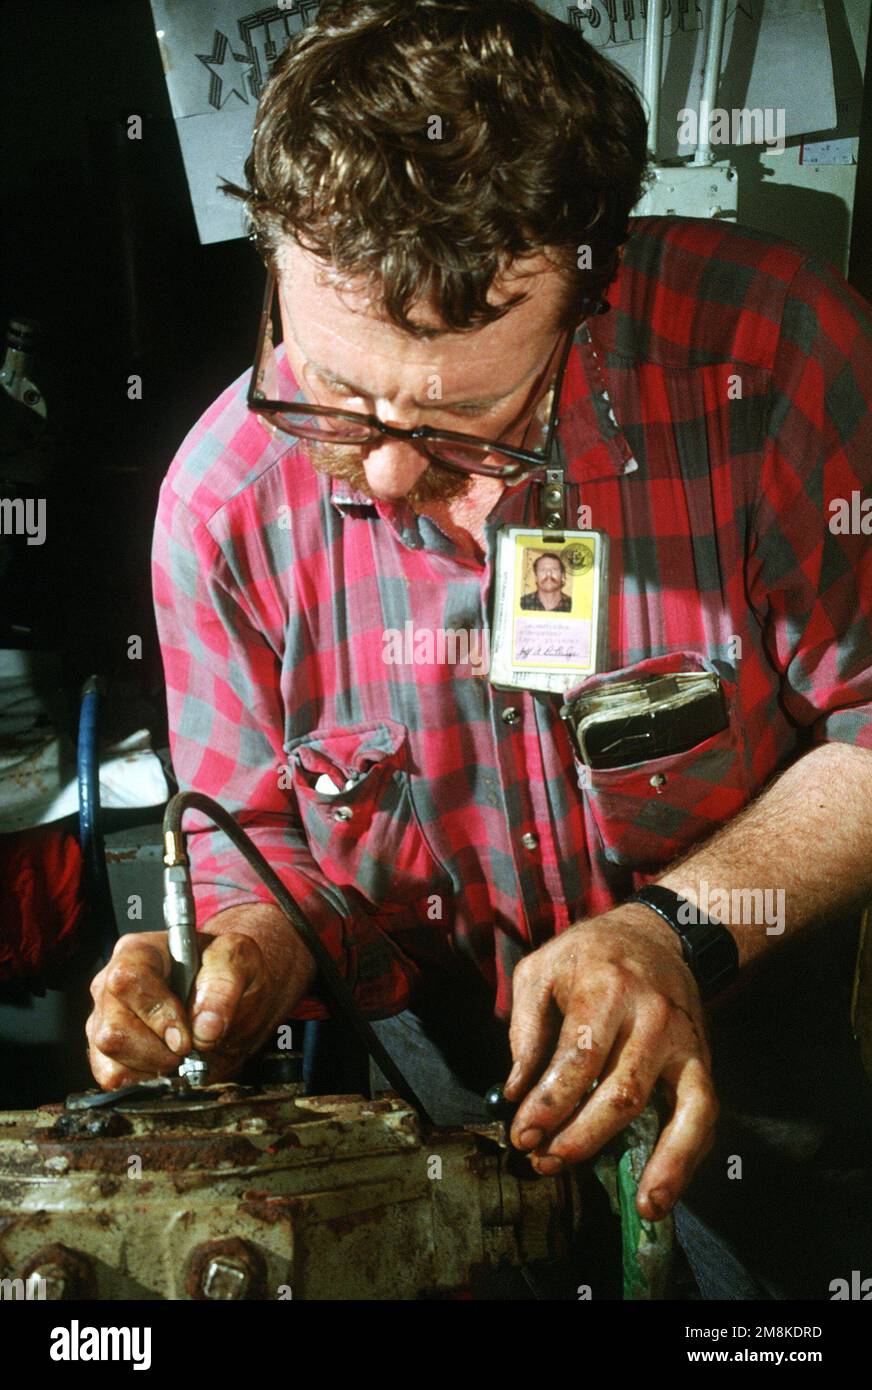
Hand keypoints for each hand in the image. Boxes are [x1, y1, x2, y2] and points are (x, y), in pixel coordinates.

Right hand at [86, 916, 315, 1088]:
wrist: (235, 1000)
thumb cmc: (231, 972)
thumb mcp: (241, 960)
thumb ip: (225, 983)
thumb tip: (205, 1028)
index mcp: (139, 952)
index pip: (128, 980)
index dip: (157, 1013)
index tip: (187, 1037)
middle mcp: (111, 986)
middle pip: (112, 1031)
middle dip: (159, 1052)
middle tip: (192, 1049)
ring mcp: (104, 1020)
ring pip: (110, 1060)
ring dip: (155, 1068)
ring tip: (184, 1054)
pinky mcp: (105, 1053)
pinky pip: (112, 1079)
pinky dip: (146, 1082)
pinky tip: (170, 1066)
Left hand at [504, 903, 717, 1220]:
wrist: (657, 935)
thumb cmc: (589, 956)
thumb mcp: (540, 970)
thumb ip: (525, 1031)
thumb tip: (516, 1093)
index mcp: (606, 988)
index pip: (579, 1056)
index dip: (549, 1103)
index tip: (522, 1134)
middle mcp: (652, 1016)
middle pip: (622, 1091)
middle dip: (581, 1137)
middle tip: (545, 1162)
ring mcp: (685, 1041)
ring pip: (678, 1109)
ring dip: (656, 1161)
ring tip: (638, 1204)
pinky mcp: (704, 1061)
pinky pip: (704, 1115)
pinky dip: (688, 1158)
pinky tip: (663, 1194)